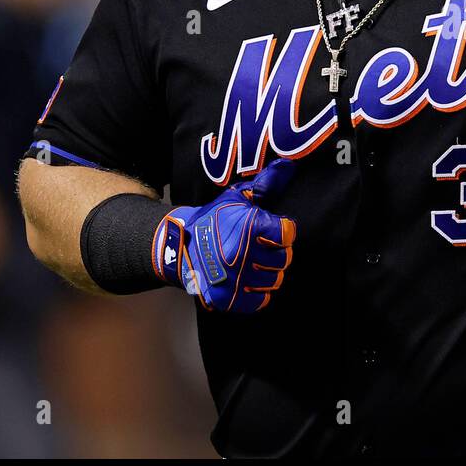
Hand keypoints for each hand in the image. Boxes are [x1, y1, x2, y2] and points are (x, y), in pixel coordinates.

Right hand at [152, 159, 295, 312]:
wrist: (177, 246)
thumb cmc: (212, 219)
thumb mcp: (237, 197)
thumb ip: (266, 183)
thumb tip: (288, 165)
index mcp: (248, 228)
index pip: (288, 234)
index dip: (282, 231)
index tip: (272, 231)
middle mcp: (242, 254)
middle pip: (284, 258)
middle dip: (276, 252)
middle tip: (261, 247)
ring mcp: (235, 279)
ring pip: (274, 280)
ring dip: (267, 272)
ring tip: (253, 262)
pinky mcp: (228, 298)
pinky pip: (260, 300)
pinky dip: (258, 292)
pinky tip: (248, 279)